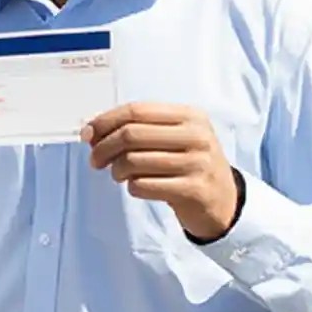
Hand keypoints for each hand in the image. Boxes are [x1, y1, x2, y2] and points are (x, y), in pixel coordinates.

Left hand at [82, 103, 239, 241]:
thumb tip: (90, 131)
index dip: (105, 121)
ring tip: (118, 174)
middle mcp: (197, 136)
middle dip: (104, 148)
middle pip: (131, 135)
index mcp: (189, 116)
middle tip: (95, 161)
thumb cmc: (187, 164)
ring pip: (134, 162)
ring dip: (116, 170)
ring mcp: (198, 163)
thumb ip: (137, 129)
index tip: (88, 135)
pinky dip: (132, 187)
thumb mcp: (172, 138)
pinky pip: (143, 186)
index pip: (136, 111)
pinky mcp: (194, 190)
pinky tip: (137, 187)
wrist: (224, 200)